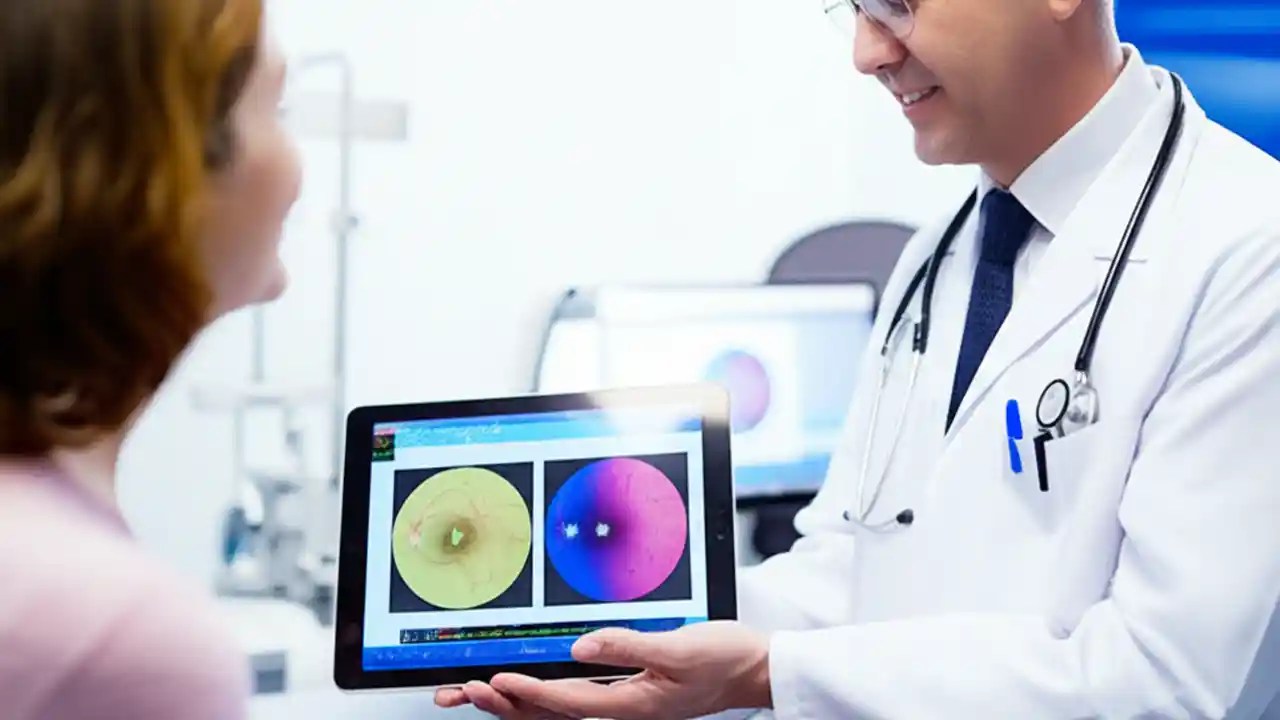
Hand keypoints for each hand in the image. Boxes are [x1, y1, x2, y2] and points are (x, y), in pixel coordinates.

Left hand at [433, 621, 771, 719]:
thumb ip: (627, 647)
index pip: (565, 701)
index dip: (526, 692)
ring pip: (553, 712)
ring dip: (512, 703)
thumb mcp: (677, 648)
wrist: (752, 669)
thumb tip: (580, 647)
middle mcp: (620, 711)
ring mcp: (620, 706)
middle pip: (547, 716)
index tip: (495, 679)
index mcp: (632, 704)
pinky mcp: (624, 696)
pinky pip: (570, 702)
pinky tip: (520, 689)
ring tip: (473, 691)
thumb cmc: (723, 659)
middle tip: (461, 690)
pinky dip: (537, 697)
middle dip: (502, 704)